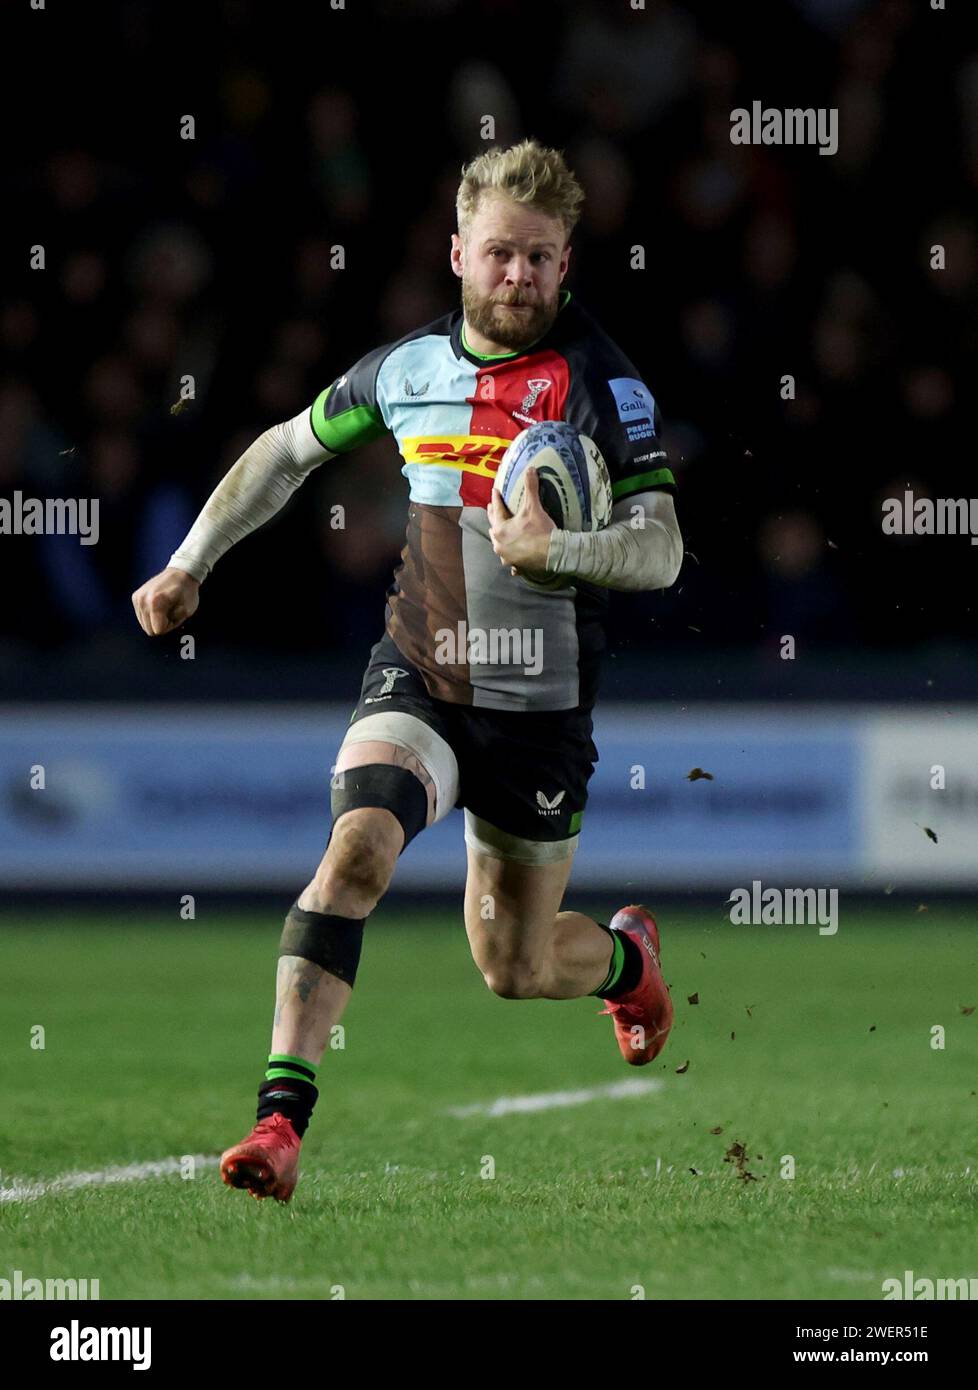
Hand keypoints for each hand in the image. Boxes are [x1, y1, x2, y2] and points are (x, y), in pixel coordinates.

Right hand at [132, 566, 199, 635]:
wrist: (180, 573)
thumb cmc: (187, 591)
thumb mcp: (187, 611)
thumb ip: (173, 623)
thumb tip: (160, 628)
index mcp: (156, 603)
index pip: (158, 630)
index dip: (169, 626)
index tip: (175, 615)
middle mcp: (143, 600)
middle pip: (149, 629)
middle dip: (161, 625)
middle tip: (170, 613)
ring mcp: (137, 598)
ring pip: (144, 624)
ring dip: (155, 620)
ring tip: (164, 608)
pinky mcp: (135, 597)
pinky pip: (141, 616)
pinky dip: (150, 614)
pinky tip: (158, 606)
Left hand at [487, 466, 556, 580]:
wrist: (553, 553)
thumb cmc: (540, 530)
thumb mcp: (534, 507)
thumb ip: (530, 488)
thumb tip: (530, 469)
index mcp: (500, 529)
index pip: (496, 510)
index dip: (496, 499)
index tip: (494, 491)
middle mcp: (499, 544)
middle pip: (494, 529)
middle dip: (494, 518)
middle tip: (492, 510)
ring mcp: (507, 557)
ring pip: (499, 546)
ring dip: (499, 539)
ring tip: (499, 534)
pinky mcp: (517, 565)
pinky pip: (511, 563)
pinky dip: (511, 560)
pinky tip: (511, 564)